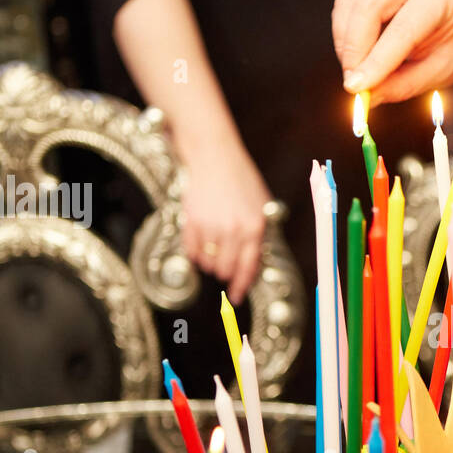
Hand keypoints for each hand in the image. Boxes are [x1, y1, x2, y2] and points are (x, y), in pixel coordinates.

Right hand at [179, 145, 269, 304]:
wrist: (214, 156)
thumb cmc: (240, 179)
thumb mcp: (261, 204)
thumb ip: (260, 232)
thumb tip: (255, 261)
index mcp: (255, 227)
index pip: (249, 267)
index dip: (241, 285)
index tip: (236, 296)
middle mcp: (234, 230)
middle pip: (225, 269)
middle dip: (224, 272)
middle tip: (223, 267)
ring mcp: (211, 226)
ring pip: (207, 263)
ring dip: (209, 262)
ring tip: (212, 248)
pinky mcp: (191, 221)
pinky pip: (191, 251)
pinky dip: (194, 253)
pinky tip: (198, 245)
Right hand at [333, 0, 452, 105]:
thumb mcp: (442, 71)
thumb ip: (405, 84)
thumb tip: (368, 96)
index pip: (403, 28)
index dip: (377, 60)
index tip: (357, 88)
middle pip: (369, 4)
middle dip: (354, 48)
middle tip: (352, 84)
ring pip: (350, 4)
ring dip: (346, 44)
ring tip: (357, 73)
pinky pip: (345, 6)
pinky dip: (344, 36)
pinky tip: (357, 57)